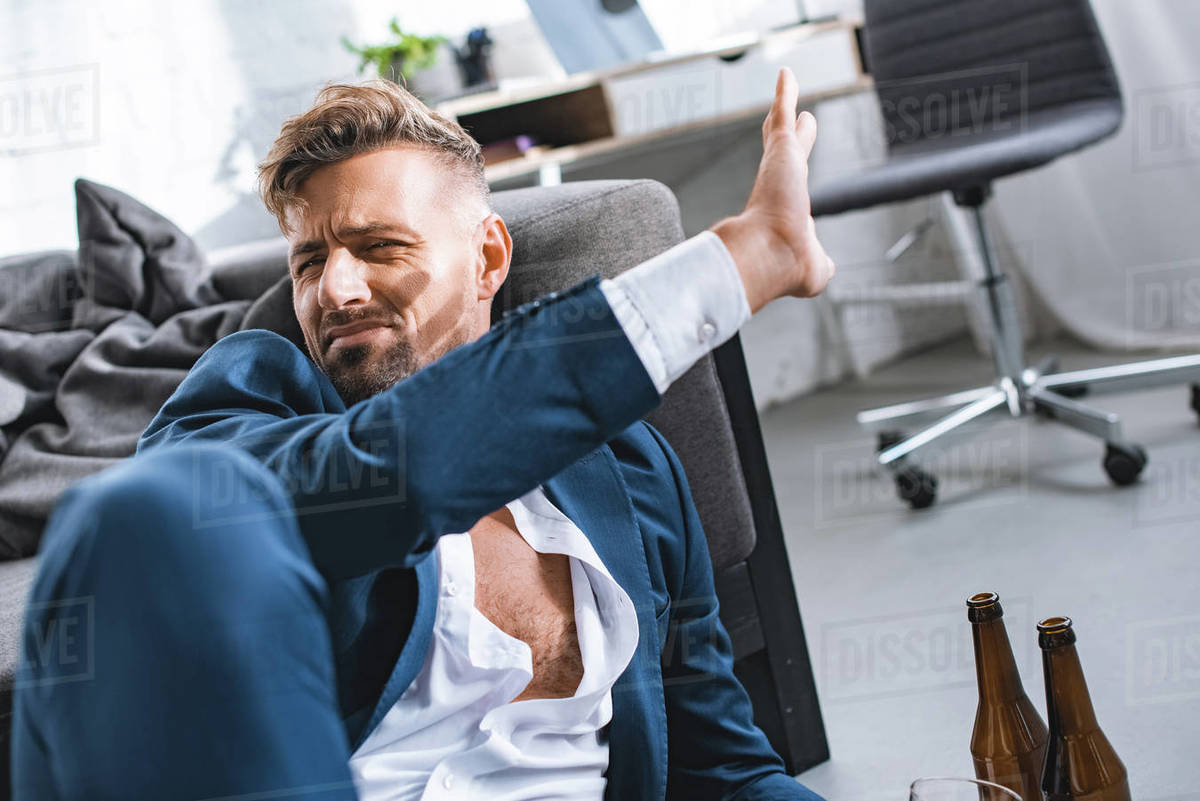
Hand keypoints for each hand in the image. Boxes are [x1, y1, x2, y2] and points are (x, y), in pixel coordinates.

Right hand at [712, 67, 834, 313]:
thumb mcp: (816, 271)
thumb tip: (829, 268)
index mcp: (784, 213)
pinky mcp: (782, 146)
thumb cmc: (789, 267)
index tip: (794, 170)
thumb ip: (823, 264)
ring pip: (780, 130)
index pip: (789, 190)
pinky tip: (788, 73)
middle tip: (796, 122)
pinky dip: (786, 92)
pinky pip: (784, 111)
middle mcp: (778, 187)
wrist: (770, 255)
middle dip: (788, 138)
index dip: (793, 180)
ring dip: (784, 109)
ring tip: (787, 88)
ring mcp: (778, 165)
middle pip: (784, 155)